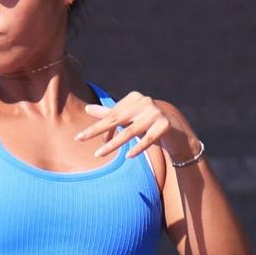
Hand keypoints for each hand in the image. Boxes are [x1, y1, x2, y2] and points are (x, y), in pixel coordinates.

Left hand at [75, 91, 199, 160]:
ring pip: (130, 131)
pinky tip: (127, 156)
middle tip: (79, 138)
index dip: (97, 127)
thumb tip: (86, 108)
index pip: (111, 114)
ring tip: (98, 154)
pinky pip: (148, 140)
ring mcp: (156, 113)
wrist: (176, 133)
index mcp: (134, 98)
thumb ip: (108, 114)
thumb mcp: (128, 119)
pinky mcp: (166, 125)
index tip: (80, 137)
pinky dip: (137, 148)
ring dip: (113, 144)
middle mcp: (145, 102)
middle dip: (96, 130)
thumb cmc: (147, 124)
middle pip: (116, 119)